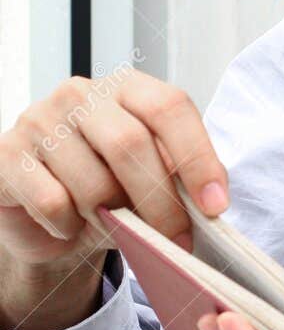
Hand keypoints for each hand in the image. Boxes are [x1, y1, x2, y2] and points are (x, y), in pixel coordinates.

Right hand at [0, 71, 228, 329]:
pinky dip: (69, 226)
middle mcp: (80, 94)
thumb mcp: (148, 175)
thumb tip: (210, 205)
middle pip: (132, 144)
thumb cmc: (106, 186)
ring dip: (111, 220)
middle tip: (178, 242)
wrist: (42, 212)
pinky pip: (52, 202)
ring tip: (111, 227)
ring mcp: (38, 120)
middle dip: (162, 203)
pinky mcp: (7, 156)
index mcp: (125, 87)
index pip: (169, 107)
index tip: (216, 205)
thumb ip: (175, 176)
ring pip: (92, 182)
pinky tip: (68, 224)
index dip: (197, 157)